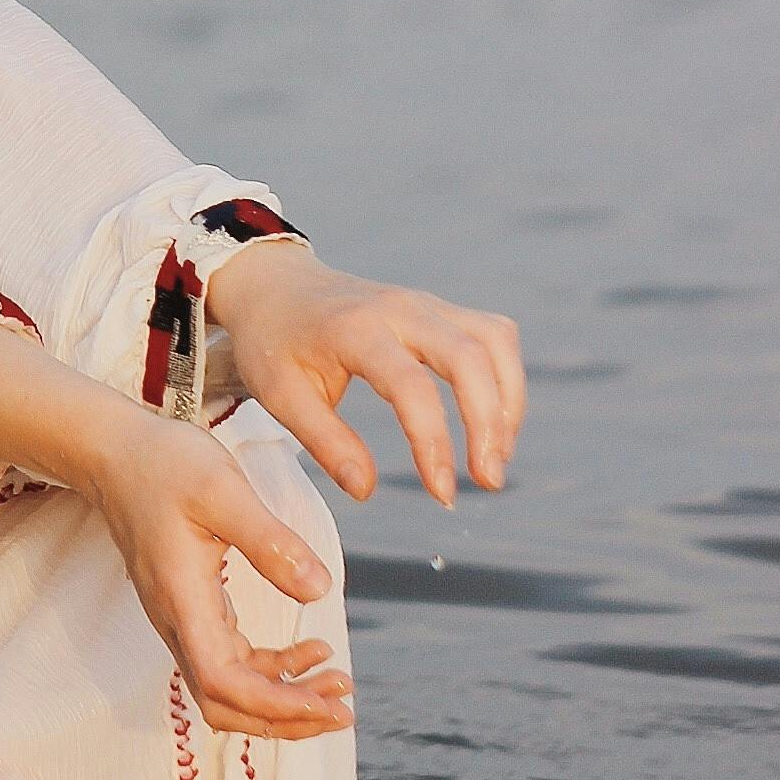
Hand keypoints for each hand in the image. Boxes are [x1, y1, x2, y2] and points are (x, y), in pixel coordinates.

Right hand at [82, 405, 353, 741]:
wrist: (114, 454)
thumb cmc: (163, 465)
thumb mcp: (222, 490)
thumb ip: (270, 541)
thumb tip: (319, 591)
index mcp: (182, 600)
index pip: (223, 682)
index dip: (276, 704)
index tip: (327, 702)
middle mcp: (177, 622)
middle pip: (225, 703)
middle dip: (285, 717)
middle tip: (342, 707)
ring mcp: (181, 619)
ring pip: (229, 689)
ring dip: (284, 697)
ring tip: (337, 681)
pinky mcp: (191, 609)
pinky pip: (230, 661)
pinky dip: (272, 669)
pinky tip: (310, 650)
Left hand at [204, 245, 524, 507]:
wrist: (273, 286)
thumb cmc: (273, 345)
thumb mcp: (279, 396)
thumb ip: (325, 443)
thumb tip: (366, 491)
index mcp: (355, 330)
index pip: (412, 386)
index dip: (434, 443)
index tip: (442, 493)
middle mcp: (399, 309)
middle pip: (470, 356)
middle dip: (490, 423)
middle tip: (488, 481)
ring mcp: (425, 303)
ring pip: (494, 341)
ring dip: (507, 401)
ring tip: (495, 458)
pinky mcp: (439, 309)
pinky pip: (492, 335)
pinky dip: (505, 379)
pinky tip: (492, 423)